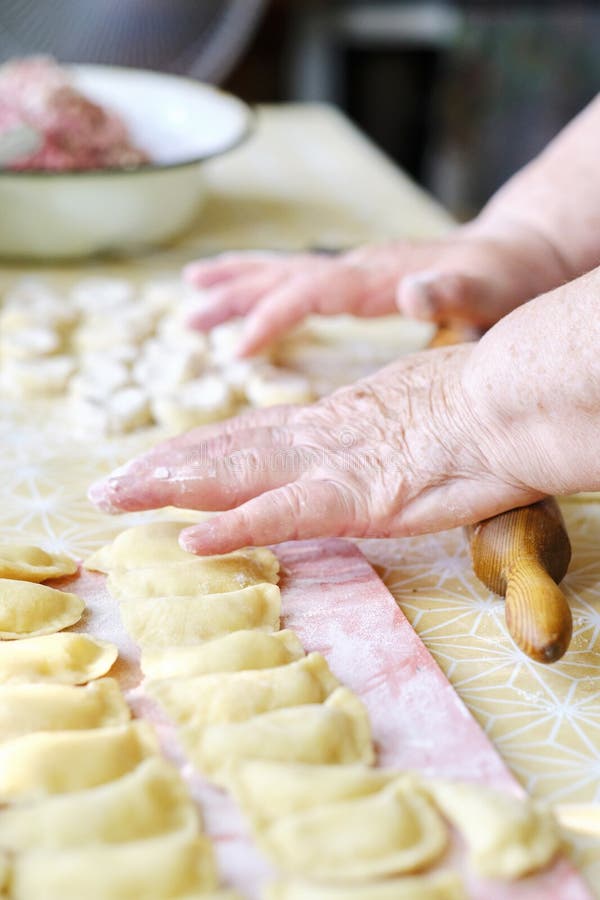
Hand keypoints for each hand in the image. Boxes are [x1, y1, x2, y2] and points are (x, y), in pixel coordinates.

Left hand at [88, 343, 542, 554]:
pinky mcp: (356, 496)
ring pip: (235, 476)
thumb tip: (367, 448)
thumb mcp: (415, 416)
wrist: (512, 400)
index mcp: (333, 422)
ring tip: (116, 498)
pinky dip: (237, 527)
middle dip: (162, 470)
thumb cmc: (480, 407)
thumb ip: (378, 434)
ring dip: (171, 489)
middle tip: (106, 484)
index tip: (158, 461)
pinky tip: (192, 540)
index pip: (249, 434)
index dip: (198, 449)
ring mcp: (331, 467)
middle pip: (225, 451)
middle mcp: (317, 439)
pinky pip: (284, 515)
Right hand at [183, 222, 565, 356]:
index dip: (272, 318)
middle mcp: (357, 268)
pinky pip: (298, 278)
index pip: (311, 292)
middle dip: (234, 296)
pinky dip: (263, 282)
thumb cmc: (498, 281)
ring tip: (192, 289)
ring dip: (236, 280)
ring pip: (283, 270)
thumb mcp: (486, 290)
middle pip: (283, 275)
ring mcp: (354, 269)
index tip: (236, 349)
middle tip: (187, 318)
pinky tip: (244, 293)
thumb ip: (451, 292)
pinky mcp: (356, 278)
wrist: (512, 254)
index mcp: (377, 278)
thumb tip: (411, 290)